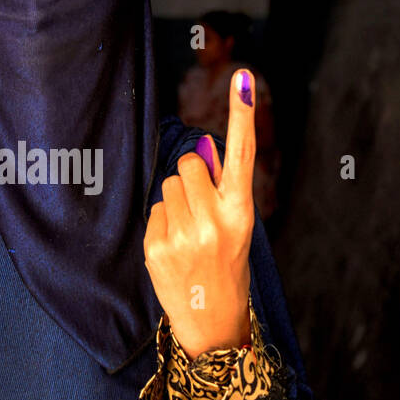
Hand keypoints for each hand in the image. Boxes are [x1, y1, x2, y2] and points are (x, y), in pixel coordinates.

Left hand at [144, 69, 256, 357]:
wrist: (213, 321)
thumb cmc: (226, 265)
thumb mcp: (236, 227)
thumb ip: (220, 188)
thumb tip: (202, 149)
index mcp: (242, 211)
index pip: (242, 154)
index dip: (243, 115)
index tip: (244, 77)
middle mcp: (215, 220)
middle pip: (190, 164)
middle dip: (191, 178)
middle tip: (200, 210)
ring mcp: (184, 234)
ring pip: (169, 185)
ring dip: (176, 202)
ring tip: (190, 234)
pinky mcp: (158, 246)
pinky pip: (155, 211)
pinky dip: (163, 224)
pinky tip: (176, 249)